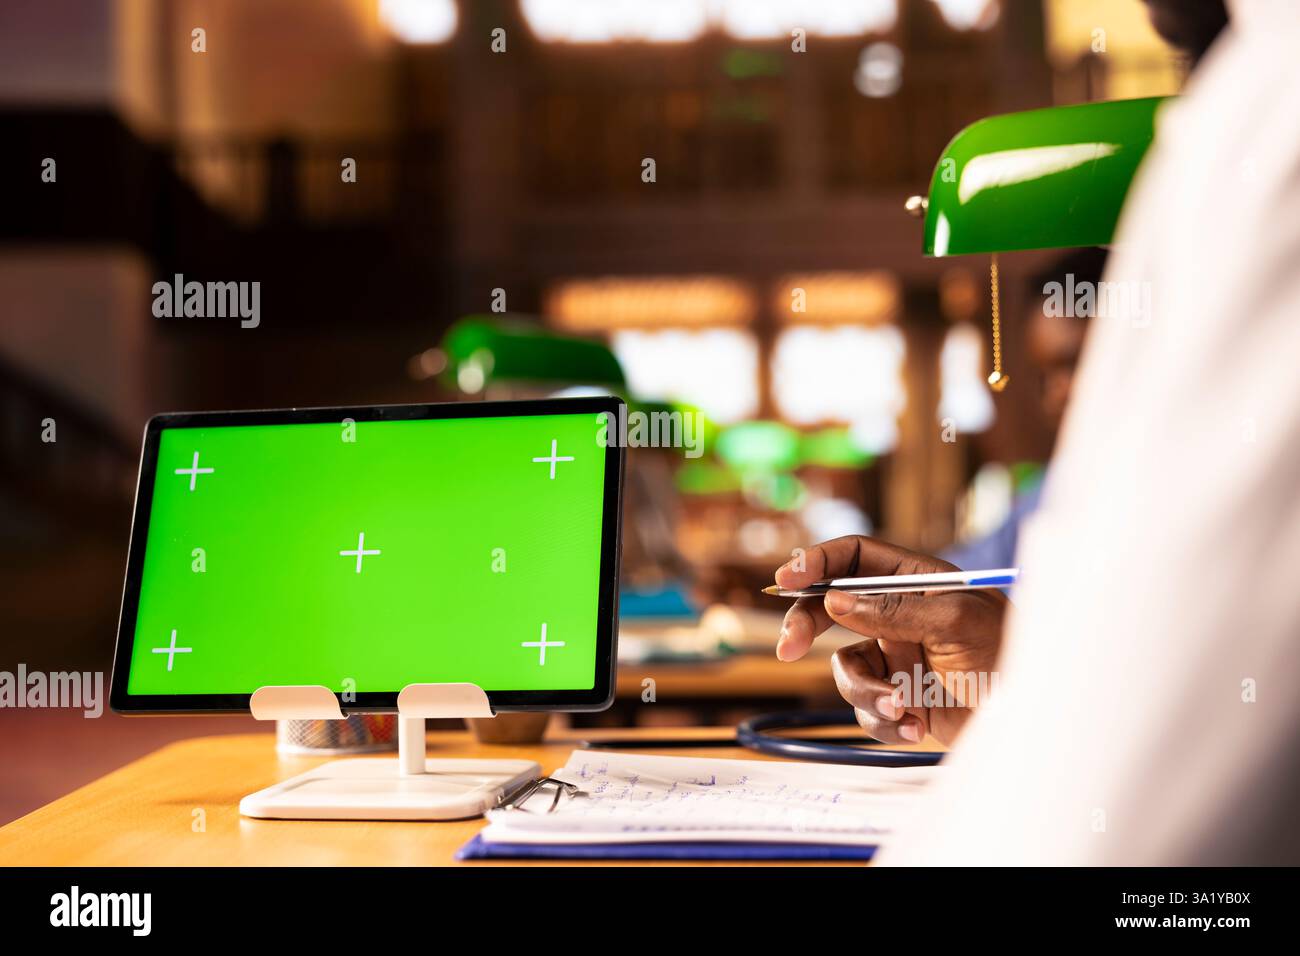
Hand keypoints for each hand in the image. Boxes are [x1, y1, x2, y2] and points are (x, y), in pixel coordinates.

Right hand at [773, 536, 1007, 745]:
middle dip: (806, 626)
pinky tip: (918, 726)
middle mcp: (899, 615)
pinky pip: (864, 706)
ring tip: (904, 707)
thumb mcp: (956, 622)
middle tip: (788, 647)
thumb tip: (835, 599)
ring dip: (866, 691)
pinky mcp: (899, 697)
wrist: (1036, 719)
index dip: (816, 563)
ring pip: (845, 667)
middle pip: (830, 608)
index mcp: (915, 580)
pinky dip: (884, 719)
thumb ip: (892, 609)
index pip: (854, 558)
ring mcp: (897, 656)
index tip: (785, 580)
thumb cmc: (1011, 656)